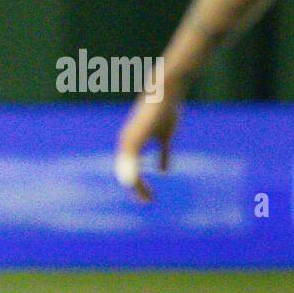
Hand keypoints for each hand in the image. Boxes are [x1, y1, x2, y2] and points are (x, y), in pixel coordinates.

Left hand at [115, 77, 182, 201]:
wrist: (166, 91)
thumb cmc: (166, 110)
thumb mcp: (166, 136)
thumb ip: (164, 154)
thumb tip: (164, 171)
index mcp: (132, 143)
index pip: (131, 169)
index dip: (138, 184)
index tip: (148, 197)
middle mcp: (126, 142)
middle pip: (126, 173)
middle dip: (137, 189)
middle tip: (147, 201)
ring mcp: (128, 139)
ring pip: (128, 170)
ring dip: (137, 186)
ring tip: (147, 199)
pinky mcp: (134, 137)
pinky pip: (131, 160)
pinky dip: (134, 174)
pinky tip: (135, 184)